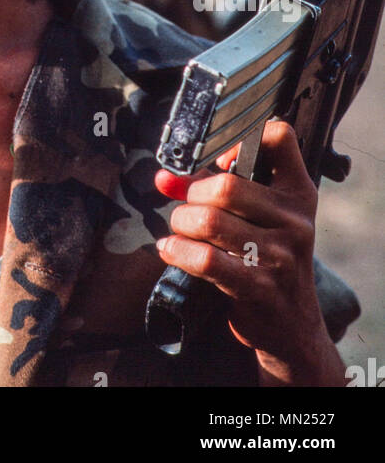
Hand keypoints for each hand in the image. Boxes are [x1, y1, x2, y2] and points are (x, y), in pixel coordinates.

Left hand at [154, 121, 345, 385]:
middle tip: (186, 207)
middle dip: (192, 194)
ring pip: (210, 220)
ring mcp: (281, 255)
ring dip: (181, 223)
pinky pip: (206, 259)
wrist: (292, 325)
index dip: (238, 140)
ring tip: (180, 230)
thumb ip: (215, 188)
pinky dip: (178, 251)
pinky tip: (171, 250)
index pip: (279, 137)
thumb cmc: (266, 258)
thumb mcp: (260, 218)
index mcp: (298, 193)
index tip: (218, 160)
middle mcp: (295, 220)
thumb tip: (164, 178)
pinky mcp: (260, 287)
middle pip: (226, 185)